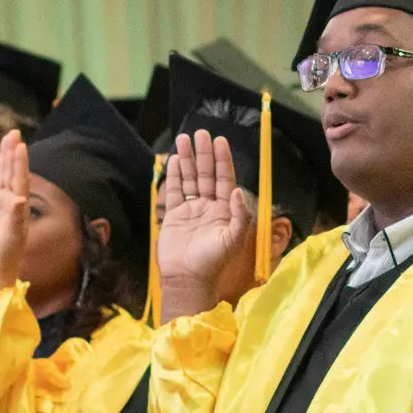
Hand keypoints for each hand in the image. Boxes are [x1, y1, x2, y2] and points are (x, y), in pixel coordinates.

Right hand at [0, 131, 29, 293]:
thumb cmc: (6, 254)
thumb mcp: (12, 237)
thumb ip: (15, 218)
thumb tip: (20, 199)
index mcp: (19, 206)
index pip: (20, 179)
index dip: (20, 162)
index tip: (21, 145)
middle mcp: (11, 201)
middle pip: (12, 172)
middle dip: (13, 153)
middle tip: (13, 132)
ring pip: (1, 175)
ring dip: (4, 158)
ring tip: (6, 139)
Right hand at [158, 130, 249, 323]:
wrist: (187, 279)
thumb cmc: (213, 262)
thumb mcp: (233, 239)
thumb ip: (239, 215)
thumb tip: (238, 191)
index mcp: (225, 210)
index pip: (224, 178)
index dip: (222, 160)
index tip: (220, 141)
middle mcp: (209, 206)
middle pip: (206, 174)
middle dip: (204, 154)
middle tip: (201, 133)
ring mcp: (191, 210)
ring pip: (189, 178)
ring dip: (187, 159)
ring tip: (184, 139)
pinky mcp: (173, 216)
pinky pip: (174, 191)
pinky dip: (173, 175)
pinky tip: (173, 160)